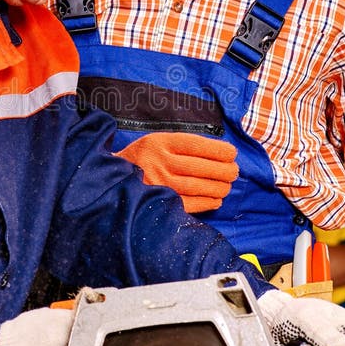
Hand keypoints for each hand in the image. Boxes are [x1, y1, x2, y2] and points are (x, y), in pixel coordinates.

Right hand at [116, 132, 237, 212]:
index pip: (195, 145)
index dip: (217, 150)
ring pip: (196, 186)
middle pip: (199, 166)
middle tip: (234, 172)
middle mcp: (158, 161)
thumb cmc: (142, 159)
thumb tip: (218, 153)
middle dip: (222, 170)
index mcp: (158, 142)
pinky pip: (188, 203)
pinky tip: (216, 200)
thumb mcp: (156, 142)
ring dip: (218, 186)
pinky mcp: (157, 201)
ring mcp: (157, 183)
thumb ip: (181, 146)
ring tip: (227, 185)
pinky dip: (206, 202)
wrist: (110, 178)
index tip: (232, 153)